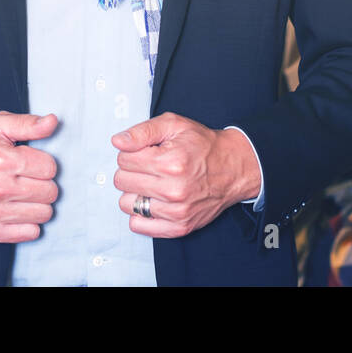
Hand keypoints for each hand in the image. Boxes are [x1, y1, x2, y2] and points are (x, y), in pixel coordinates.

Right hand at [0, 110, 58, 242]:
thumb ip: (28, 124)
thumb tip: (52, 121)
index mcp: (2, 160)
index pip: (50, 168)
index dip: (43, 163)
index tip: (30, 162)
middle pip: (49, 192)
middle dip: (43, 183)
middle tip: (27, 178)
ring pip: (44, 214)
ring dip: (37, 203)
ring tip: (22, 194)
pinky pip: (30, 232)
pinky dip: (29, 222)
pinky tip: (17, 209)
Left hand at [111, 112, 260, 238]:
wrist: (233, 168)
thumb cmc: (203, 146)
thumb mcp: (174, 125)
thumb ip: (143, 131)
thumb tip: (118, 141)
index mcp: (170, 162)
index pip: (123, 159)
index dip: (130, 152)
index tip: (144, 152)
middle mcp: (173, 189)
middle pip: (122, 181)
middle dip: (131, 170)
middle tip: (148, 166)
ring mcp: (176, 211)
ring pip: (127, 203)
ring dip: (134, 192)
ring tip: (151, 183)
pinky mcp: (180, 227)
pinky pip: (138, 225)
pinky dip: (140, 213)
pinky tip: (152, 200)